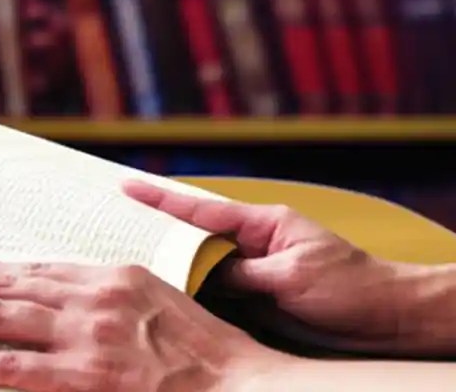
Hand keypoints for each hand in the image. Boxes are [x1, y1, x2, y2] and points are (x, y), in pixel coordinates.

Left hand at [0, 260, 279, 391]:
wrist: (238, 384)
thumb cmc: (207, 351)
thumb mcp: (158, 300)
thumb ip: (109, 295)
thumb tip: (63, 298)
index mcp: (112, 276)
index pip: (34, 268)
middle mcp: (92, 298)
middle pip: (6, 286)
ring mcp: (85, 337)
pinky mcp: (82, 376)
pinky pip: (10, 367)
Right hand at [123, 179, 415, 353]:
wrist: (387, 318)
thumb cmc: (352, 286)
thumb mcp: (292, 276)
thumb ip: (243, 274)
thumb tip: (202, 276)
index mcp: (262, 225)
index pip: (202, 210)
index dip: (161, 199)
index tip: (126, 185)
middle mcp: (251, 246)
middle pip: (193, 239)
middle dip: (157, 235)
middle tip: (115, 232)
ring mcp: (252, 274)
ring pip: (201, 270)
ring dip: (174, 271)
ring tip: (134, 267)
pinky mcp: (256, 301)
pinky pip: (215, 297)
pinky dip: (194, 297)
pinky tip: (170, 299)